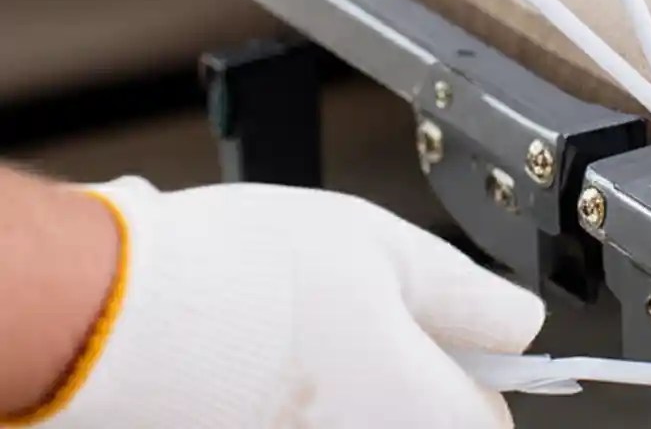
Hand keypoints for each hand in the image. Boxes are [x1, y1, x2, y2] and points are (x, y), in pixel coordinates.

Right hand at [41, 178, 544, 428]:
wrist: (116, 313)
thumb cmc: (250, 279)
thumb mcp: (392, 251)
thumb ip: (472, 296)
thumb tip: (521, 321)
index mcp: (423, 414)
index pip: (490, 421)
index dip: (481, 367)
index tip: (459, 329)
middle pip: (424, 424)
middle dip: (413, 375)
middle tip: (376, 313)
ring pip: (363, 421)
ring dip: (355, 385)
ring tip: (311, 324)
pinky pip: (306, 423)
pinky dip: (302, 397)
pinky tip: (270, 349)